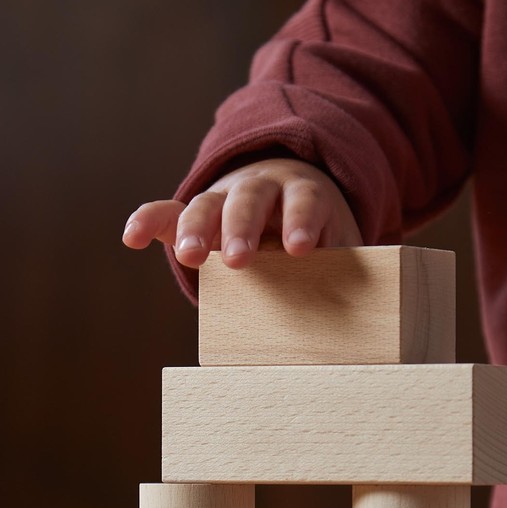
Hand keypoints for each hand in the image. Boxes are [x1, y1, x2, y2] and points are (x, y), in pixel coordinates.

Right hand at [122, 158, 362, 267]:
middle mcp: (262, 190)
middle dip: (242, 227)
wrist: (292, 195)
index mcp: (304, 194)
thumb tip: (375, 317)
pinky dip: (149, 221)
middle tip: (239, 260)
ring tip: (191, 258)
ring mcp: (225, 198)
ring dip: (197, 229)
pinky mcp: (196, 213)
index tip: (301, 250)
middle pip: (250, 199)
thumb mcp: (342, 244)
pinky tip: (131, 238)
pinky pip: (168, 212)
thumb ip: (349, 268)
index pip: (305, 202)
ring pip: (208, 204)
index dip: (303, 223)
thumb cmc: (323, 234)